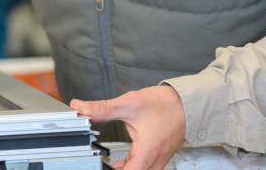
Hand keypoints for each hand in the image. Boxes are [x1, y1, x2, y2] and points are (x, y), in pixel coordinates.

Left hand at [70, 85, 185, 169]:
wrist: (186, 102)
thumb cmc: (164, 104)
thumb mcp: (129, 104)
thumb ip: (103, 108)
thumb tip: (80, 107)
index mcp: (147, 153)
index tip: (99, 165)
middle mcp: (154, 161)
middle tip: (99, 163)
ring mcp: (158, 161)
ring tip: (105, 164)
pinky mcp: (158, 157)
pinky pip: (143, 169)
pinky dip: (130, 167)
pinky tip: (120, 163)